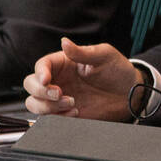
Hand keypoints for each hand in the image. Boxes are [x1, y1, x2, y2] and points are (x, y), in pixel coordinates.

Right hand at [23, 37, 140, 121]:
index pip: (41, 66)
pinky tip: (76, 112)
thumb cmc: (117, 70)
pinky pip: (50, 118)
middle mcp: (58, 80)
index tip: (47, 80)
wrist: (130, 93)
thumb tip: (64, 42)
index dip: (40, 73)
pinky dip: (58, 118)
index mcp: (63, 62)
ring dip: (47, 107)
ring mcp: (60, 98)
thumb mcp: (104, 56)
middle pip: (31, 85)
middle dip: (40, 91)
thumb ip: (82, 52)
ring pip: (35, 104)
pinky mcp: (66, 113)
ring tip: (72, 104)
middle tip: (60, 94)